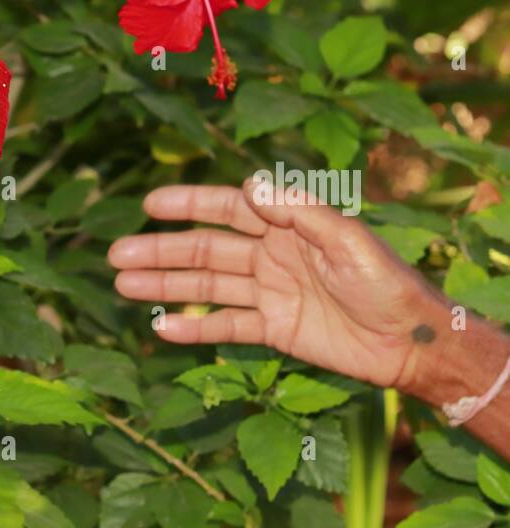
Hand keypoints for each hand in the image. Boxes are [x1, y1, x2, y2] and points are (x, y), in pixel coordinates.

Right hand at [106, 179, 450, 391]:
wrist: (410, 341)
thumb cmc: (387, 283)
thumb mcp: (348, 242)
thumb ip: (301, 212)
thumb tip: (250, 186)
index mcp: (289, 226)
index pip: (228, 209)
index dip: (189, 205)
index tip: (150, 205)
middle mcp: (271, 255)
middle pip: (205, 249)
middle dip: (161, 250)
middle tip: (116, 254)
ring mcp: (269, 293)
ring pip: (206, 285)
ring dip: (165, 285)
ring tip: (123, 285)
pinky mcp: (273, 329)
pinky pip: (225, 326)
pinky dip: (194, 327)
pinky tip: (161, 328)